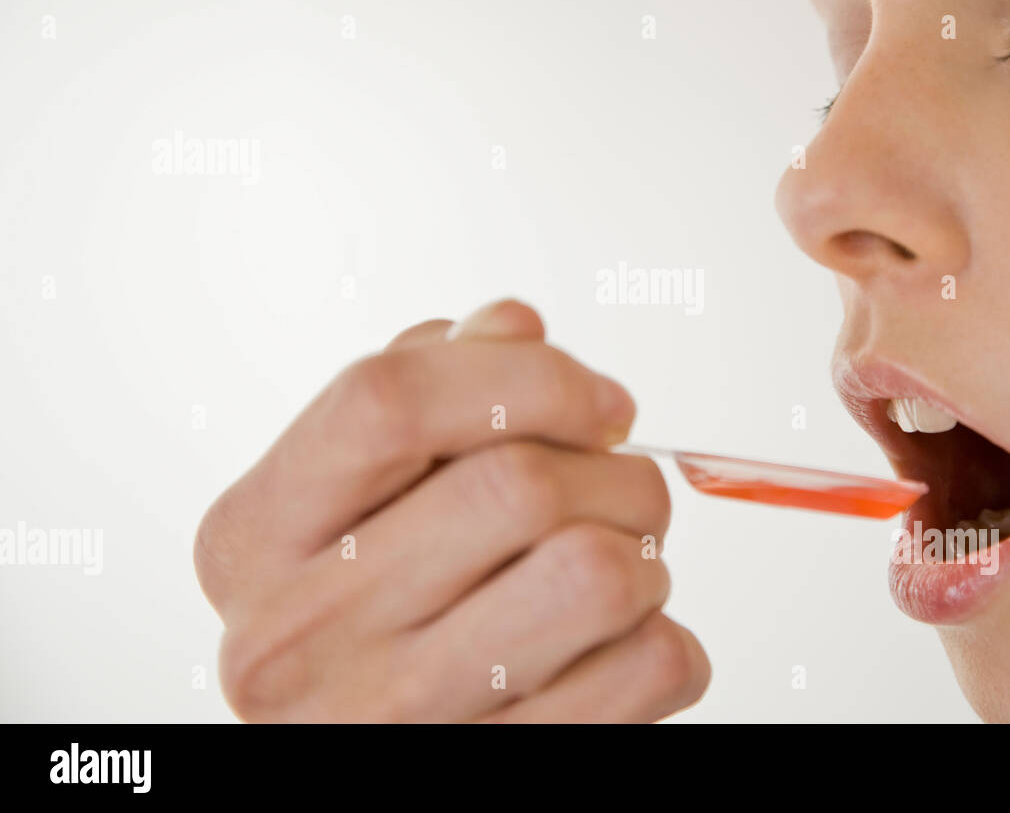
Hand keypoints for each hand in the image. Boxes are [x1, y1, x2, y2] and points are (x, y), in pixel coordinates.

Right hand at [194, 298, 709, 720]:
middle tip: (621, 484)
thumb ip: (424, 392)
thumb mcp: (347, 497)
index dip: (527, 376)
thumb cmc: (361, 610)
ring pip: (596, 575)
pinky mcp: (496, 772)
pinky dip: (665, 637)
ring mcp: (396, 720)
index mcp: (255, 537)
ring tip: (617, 562)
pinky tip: (616, 640)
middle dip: (613, 468)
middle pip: (516, 485)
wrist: (356, 755)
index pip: (389, 403)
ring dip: (642, 552)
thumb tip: (514, 329)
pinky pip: (648, 668)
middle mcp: (303, 634)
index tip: (599, 401)